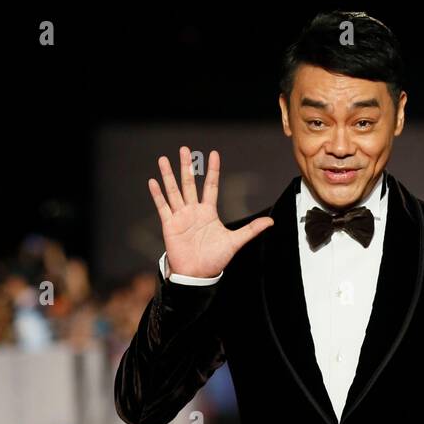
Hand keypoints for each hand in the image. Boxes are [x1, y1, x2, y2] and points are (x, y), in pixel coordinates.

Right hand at [148, 147, 273, 277]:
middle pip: (190, 184)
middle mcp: (193, 211)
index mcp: (208, 212)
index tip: (213, 154)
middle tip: (184, 149)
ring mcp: (180, 216)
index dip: (213, 170)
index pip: (211, 186)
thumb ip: (251, 230)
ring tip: (163, 159)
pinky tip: (153, 181)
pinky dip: (157, 194)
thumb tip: (271, 222)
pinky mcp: (169, 225)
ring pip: (174, 191)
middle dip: (187, 166)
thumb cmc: (214, 260)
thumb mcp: (234, 242)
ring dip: (168, 175)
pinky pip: (163, 207)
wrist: (197, 274)